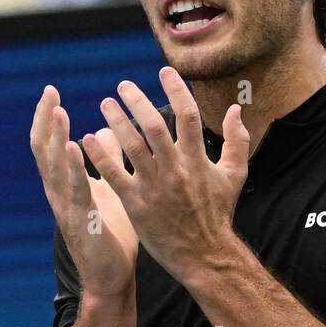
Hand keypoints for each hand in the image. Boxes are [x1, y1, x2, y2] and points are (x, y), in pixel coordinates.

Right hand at [30, 85, 137, 296]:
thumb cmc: (111, 234)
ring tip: (58, 111)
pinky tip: (74, 146)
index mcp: (64, 184)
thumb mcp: (110, 189)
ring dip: (56, 137)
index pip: (49, 144)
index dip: (47, 119)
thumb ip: (105, 160)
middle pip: (43, 150)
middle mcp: (58, 193)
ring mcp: (67, 208)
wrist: (111, 277)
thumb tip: (105, 129)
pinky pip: (75, 189)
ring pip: (54, 167)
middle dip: (45, 120)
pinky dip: (73, 166)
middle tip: (49, 92)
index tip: (50, 91)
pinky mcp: (81, 221)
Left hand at [83, 66, 249, 284]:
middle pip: (154, 126)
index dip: (176, 89)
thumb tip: (237, 109)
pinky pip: (114, 175)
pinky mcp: (136, 205)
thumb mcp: (234, 177)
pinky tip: (88, 138)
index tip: (164, 71)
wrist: (204, 255)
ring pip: (131, 146)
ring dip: (116, 121)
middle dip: (136, 101)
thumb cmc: (218, 214)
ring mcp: (154, 188)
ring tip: (105, 104)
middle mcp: (175, 171)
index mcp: (198, 161)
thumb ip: (237, 141)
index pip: (187, 115)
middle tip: (122, 86)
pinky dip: (100, 155)